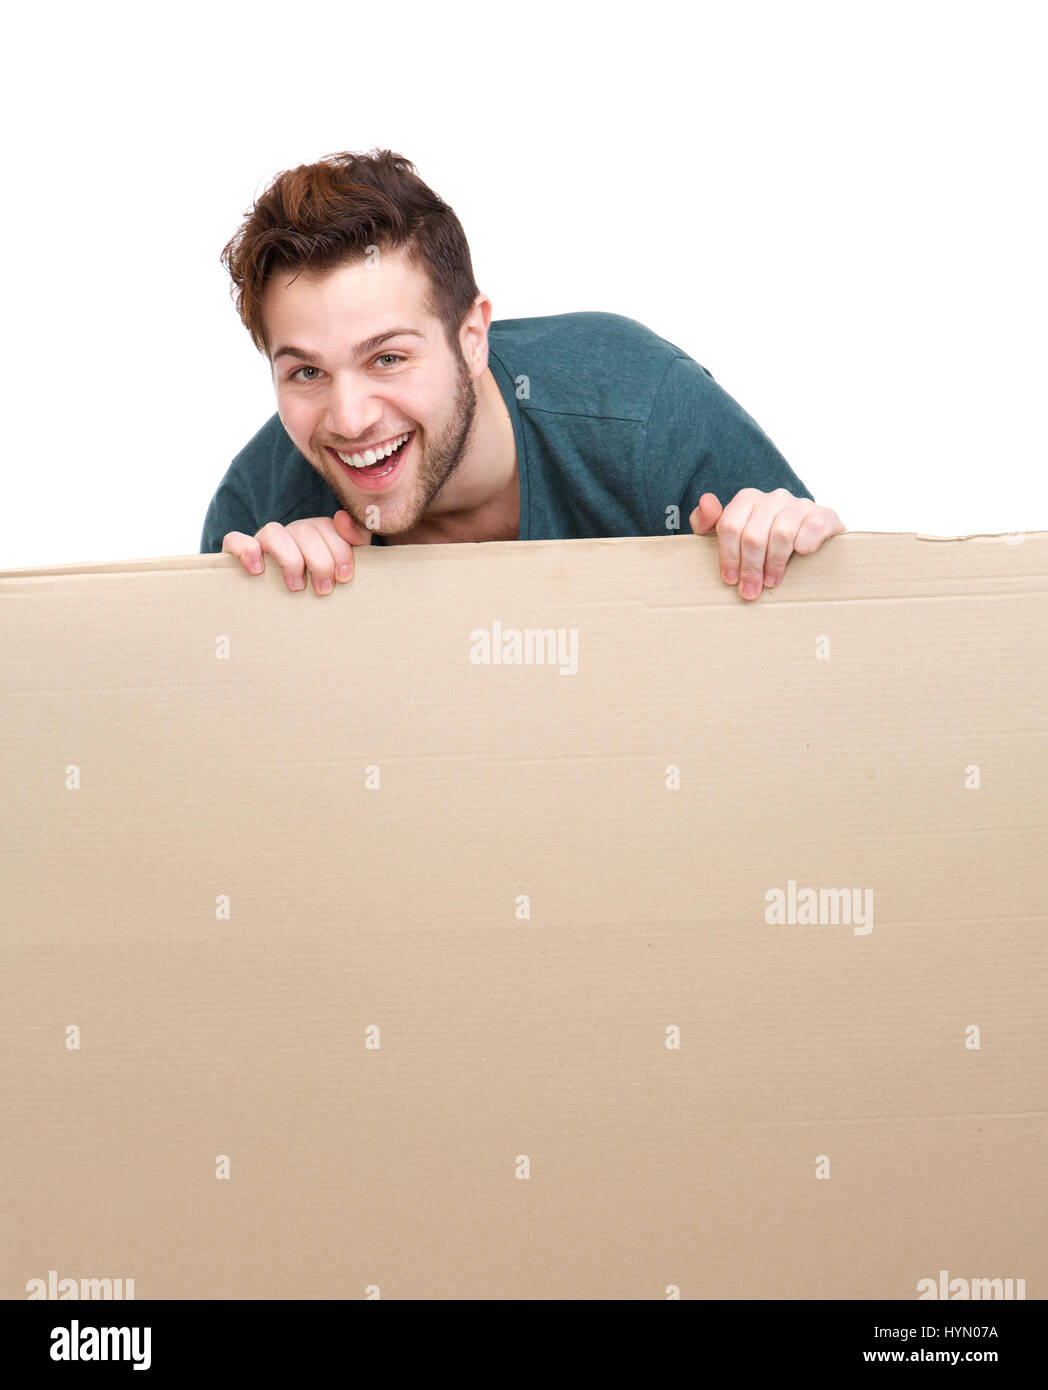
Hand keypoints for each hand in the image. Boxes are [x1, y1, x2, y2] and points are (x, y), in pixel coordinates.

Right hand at [222, 510, 372, 593]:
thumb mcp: (342, 566)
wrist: (285, 615)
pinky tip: (258, 571)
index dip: (339, 550)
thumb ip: (353, 539)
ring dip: (290, 560)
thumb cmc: (319, 588)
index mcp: (315, 533)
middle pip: (304, 531)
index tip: (344, 577)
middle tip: (324, 589)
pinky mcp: (238, 552)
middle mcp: (290, 533)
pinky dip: (246, 550)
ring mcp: (263, 542)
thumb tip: (342, 517)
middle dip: (319, 562)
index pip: (327, 527)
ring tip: (296, 587)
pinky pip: (235, 540)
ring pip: (273, 532)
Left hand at [689, 489, 845, 599]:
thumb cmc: (762, 542)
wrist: (808, 540)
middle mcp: (774, 498)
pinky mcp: (823, 515)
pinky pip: (813, 526)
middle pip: (753, 535)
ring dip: (774, 562)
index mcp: (748, 500)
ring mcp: (800, 505)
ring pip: (781, 532)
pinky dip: (806, 542)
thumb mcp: (730, 535)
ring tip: (771, 582)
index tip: (730, 580)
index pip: (730, 525)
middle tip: (750, 592)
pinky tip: (802, 554)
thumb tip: (706, 502)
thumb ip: (707, 522)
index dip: (728, 556)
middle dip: (750, 568)